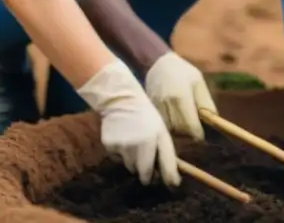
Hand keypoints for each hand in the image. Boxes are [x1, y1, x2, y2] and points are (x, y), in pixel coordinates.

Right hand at [78, 58, 180, 186]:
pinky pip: (117, 159)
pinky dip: (121, 154)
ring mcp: (124, 145)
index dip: (170, 176)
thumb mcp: (160, 129)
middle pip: (144, 172)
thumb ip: (164, 151)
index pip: (165, 163)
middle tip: (146, 165)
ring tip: (133, 144)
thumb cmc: (145, 117)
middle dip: (146, 172)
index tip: (173, 184)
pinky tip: (122, 139)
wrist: (122, 100)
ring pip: (129, 167)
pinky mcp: (110, 146)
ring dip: (133, 162)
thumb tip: (169, 175)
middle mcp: (141, 144)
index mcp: (157, 137)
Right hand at [145, 51, 216, 141]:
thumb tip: (213, 121)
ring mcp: (155, 107)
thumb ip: (205, 102)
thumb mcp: (198, 82)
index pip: (189, 125)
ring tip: (184, 127)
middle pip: (178, 130)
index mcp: (181, 96)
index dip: (197, 134)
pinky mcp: (148, 108)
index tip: (202, 136)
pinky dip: (168, 127)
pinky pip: (160, 124)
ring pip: (168, 130)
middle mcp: (166, 103)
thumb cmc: (183, 72)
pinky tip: (173, 122)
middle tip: (195, 132)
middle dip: (188, 135)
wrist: (159, 63)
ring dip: (177, 133)